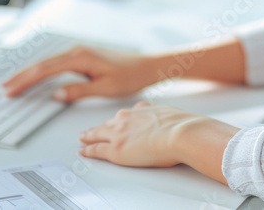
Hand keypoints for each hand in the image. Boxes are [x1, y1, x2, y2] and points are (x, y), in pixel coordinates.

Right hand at [3, 45, 155, 101]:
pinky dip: (42, 71)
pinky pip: (55, 63)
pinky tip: (35, 77)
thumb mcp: (105, 88)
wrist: (146, 65)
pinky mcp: (81, 57)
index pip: (45, 70)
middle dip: (21, 77)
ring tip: (12, 84)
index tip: (11, 90)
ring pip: (47, 63)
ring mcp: (78, 53)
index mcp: (80, 58)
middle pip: (42, 64)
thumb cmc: (130, 76)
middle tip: (4, 89)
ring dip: (29, 73)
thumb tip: (56, 94)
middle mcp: (77, 52)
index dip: (25, 81)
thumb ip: (79, 91)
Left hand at [78, 100, 201, 167]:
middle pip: (107, 124)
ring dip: (88, 137)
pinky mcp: (115, 149)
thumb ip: (162, 115)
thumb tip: (166, 118)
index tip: (113, 122)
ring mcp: (119, 134)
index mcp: (140, 110)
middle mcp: (126, 119)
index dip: (116, 121)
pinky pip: (96, 149)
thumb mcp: (170, 113)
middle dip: (98, 128)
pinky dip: (87, 151)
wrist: (181, 133)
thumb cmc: (181, 126)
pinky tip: (83, 152)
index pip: (123, 116)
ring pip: (97, 134)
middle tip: (89, 131)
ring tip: (82, 140)